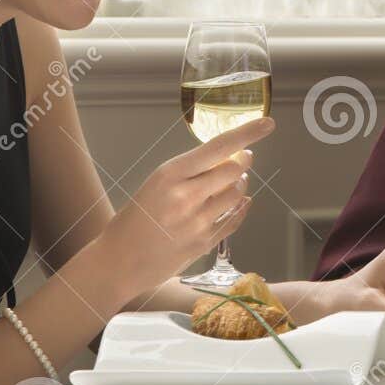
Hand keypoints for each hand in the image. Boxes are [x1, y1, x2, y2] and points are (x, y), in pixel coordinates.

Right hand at [99, 117, 275, 294]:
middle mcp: (186, 196)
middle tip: (244, 158)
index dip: (247, 133)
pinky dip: (240, 208)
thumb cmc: (135, 219)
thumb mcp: (156, 184)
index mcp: (170, 174)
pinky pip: (235, 219)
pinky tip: (238, 203)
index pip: (218, 147)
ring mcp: (197, 221)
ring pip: (238, 194)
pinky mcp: (204, 243)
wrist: (118, 261)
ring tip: (234, 182)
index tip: (267, 123)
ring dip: (241, 185)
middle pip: (234, 169)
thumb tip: (229, 157)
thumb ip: (191, 172)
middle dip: (243, 161)